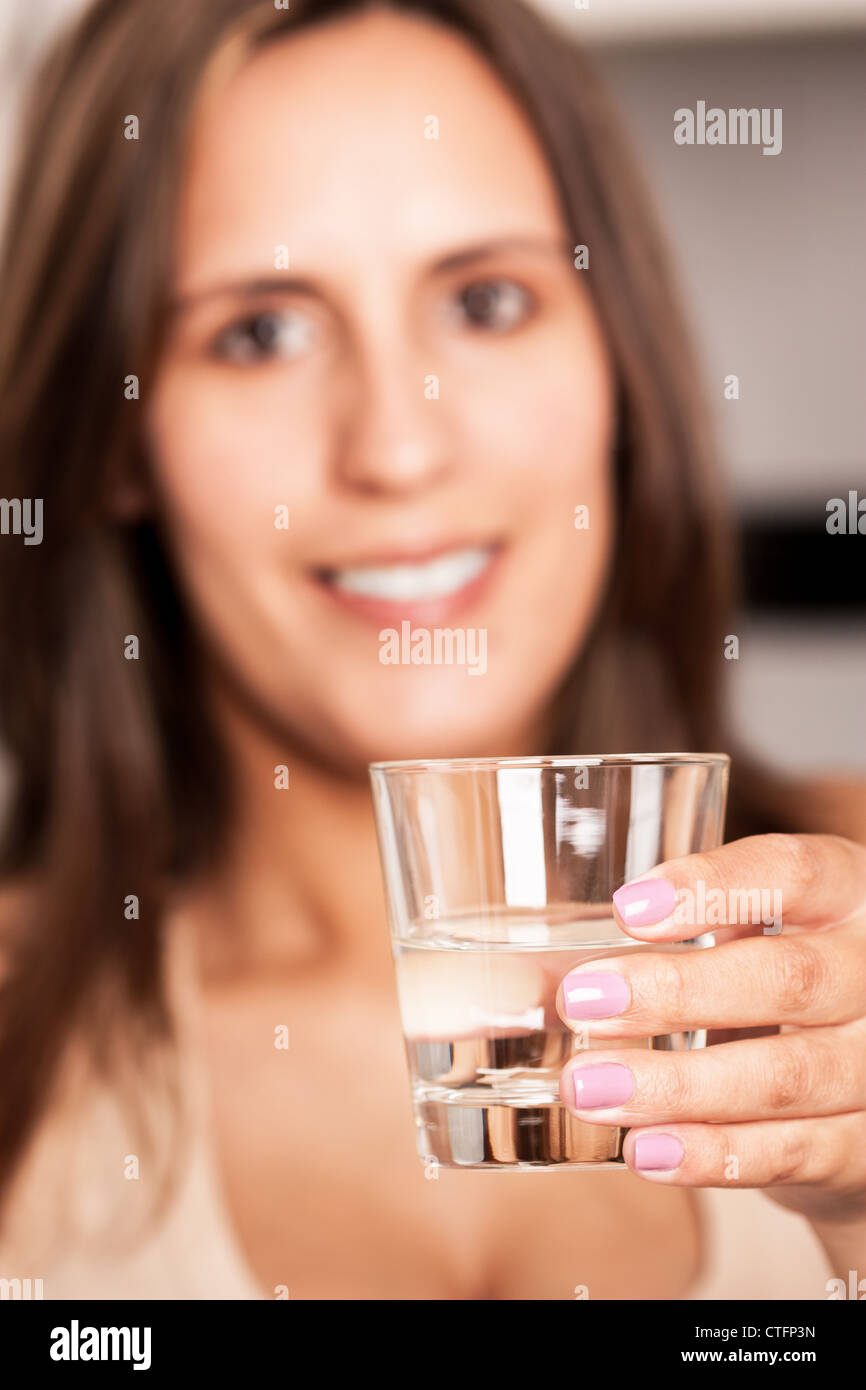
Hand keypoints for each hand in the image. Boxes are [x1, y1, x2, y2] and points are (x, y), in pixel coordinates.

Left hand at [556, 833, 865, 1231]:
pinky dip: (716, 1155)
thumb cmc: (772, 984)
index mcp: (846, 893)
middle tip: (582, 1001)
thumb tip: (517, 980)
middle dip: (677, 992)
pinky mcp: (865, 1146)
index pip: (794, 871)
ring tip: (589, 1087)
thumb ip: (653, 942)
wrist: (859, 1089)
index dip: (713, 886)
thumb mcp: (739, 938)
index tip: (627, 908)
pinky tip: (646, 1151)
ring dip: (678, 1086)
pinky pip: (795, 1153)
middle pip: (788, 977)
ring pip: (786, 1076)